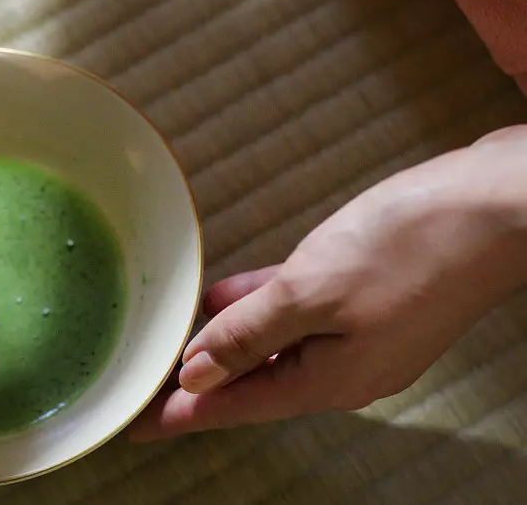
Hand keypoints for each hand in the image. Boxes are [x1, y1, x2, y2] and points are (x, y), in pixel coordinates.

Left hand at [129, 125, 526, 441]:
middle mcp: (344, 369)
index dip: (181, 412)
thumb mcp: (310, 290)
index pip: (233, 404)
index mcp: (327, 379)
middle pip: (252, 380)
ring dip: (228, 339)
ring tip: (178, 335)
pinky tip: (232, 291)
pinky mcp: (374, 299)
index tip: (136, 423)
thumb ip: (249, 334)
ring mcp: (363, 335)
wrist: (500, 205)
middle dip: (200, 378)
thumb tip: (199, 372)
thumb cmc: (409, 245)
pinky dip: (263, 306)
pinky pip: (302, 313)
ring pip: (275, 344)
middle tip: (150, 378)